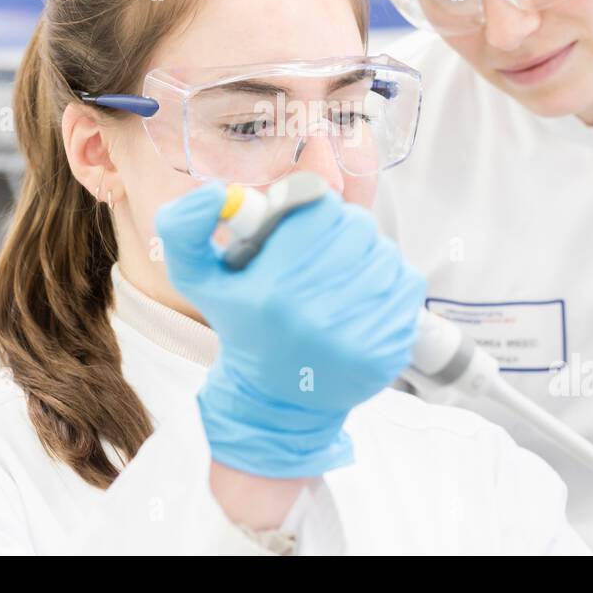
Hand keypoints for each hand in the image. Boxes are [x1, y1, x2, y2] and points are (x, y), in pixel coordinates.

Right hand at [155, 181, 423, 477]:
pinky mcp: (389, 349)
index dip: (313, 211)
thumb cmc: (244, 327)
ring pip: (384, 252)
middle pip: (356, 227)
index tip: (303, 230)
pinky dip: (390, 282)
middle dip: (340, 232)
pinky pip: (407, 283)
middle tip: (323, 253)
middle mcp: (317, 313)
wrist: (277, 400)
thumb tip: (213, 192)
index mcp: (272, 291)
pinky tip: (364, 299)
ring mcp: (358, 335)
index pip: (321, 207)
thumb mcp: (198, 278)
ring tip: (342, 278)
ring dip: (366, 256)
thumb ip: (185, 227)